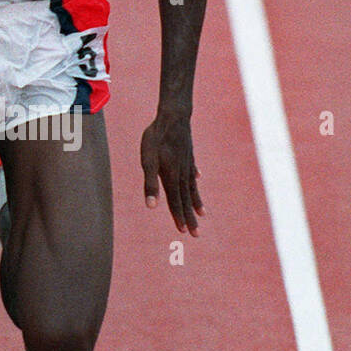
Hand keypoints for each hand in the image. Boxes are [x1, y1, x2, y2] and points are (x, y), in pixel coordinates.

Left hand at [141, 109, 203, 234]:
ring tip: (202, 214)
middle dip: (190, 217)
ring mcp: (187, 164)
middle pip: (185, 199)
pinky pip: (192, 171)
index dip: (178, 217)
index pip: (175, 201)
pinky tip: (198, 180)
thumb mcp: (147, 161)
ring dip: (196, 202)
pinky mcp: (188, 154)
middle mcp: (182, 173)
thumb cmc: (156, 138)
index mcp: (171, 177)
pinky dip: (195, 179)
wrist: (173, 115)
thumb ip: (149, 184)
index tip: (183, 231)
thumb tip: (151, 206)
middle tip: (196, 234)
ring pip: (192, 187)